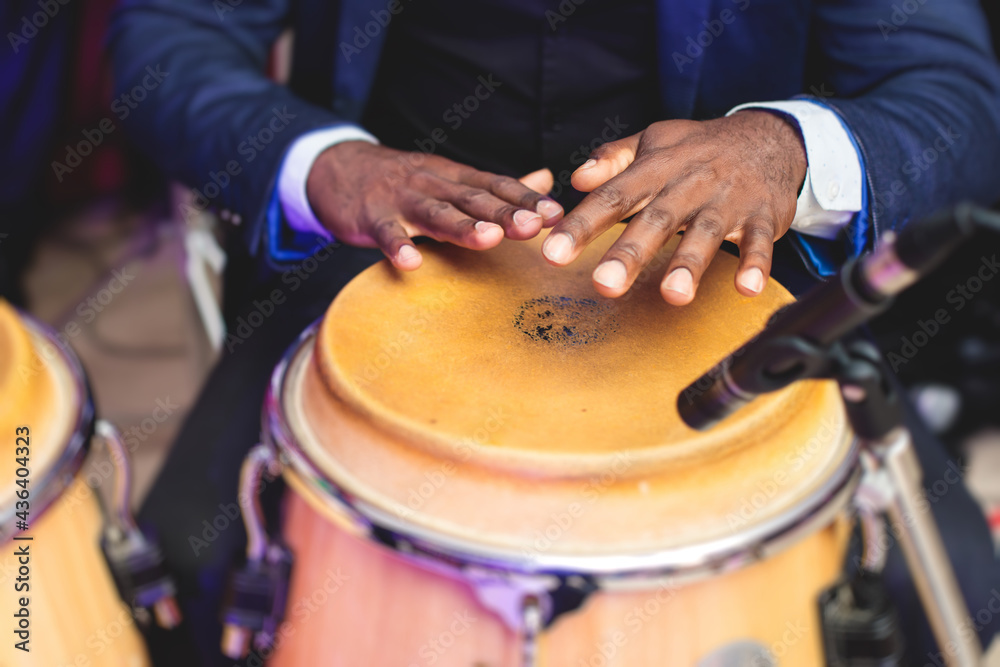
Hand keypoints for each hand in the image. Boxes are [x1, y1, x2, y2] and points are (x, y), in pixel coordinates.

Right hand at [306, 142, 563, 268]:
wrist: (339, 168)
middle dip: (505, 212)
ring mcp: (402, 199)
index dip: (526, 199)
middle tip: (533, 226)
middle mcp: (434, 184)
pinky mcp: (371, 216)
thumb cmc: (405, 182)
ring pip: (436, 213)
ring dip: (462, 226)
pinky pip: (385, 232)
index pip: (497, 185)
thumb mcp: (451, 179)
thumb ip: (496, 186)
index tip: (556, 215)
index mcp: (456, 178)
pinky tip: (411, 263)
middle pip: (473, 199)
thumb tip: (545, 178)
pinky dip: (398, 246)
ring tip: (488, 240)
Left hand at [540, 111, 806, 304]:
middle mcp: (689, 184)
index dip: (581, 225)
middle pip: (656, 220)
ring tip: (674, 296)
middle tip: (604, 285)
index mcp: (656, 168)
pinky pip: (759, 241)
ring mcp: (728, 200)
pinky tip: (747, 289)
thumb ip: (613, 159)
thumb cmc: (699, 148)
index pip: (612, 196)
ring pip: (706, 233)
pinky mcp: (762, 216)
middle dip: (629, 253)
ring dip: (690, 264)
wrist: (770, 137)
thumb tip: (575, 179)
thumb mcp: (654, 141)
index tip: (553, 255)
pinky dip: (756, 264)